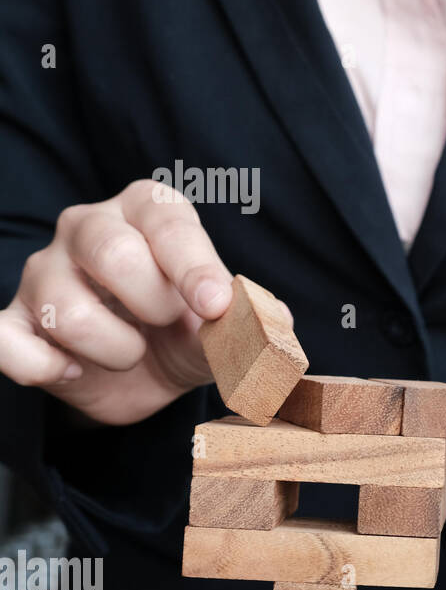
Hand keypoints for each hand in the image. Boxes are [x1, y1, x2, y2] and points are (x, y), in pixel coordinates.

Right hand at [0, 179, 232, 424]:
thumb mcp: (226, 328)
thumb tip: (274, 319)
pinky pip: (4, 341)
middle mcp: (88, 228)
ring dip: (115, 351)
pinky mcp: (12, 321)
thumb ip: (249, 320)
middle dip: (153, 303)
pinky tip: (73, 370)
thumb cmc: (186, 331)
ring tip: (130, 353)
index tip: (213, 305)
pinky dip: (43, 367)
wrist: (142, 378)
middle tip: (167, 325)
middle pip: (112, 252)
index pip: (167, 221)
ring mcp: (43, 272)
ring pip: (69, 310)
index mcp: (148, 212)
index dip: (193, 266)